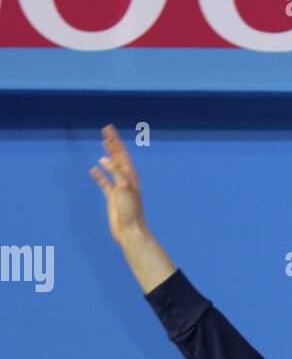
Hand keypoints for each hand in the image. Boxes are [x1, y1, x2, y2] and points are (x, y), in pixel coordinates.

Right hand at [89, 124, 146, 243]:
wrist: (130, 230)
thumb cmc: (129, 210)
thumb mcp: (124, 187)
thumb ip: (117, 172)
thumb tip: (108, 159)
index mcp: (130, 175)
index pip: (121, 153)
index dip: (114, 141)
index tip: (108, 128)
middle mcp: (126, 179)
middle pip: (117, 157)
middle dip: (112, 144)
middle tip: (106, 131)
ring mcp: (119, 188)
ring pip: (111, 168)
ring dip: (107, 157)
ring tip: (103, 148)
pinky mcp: (113, 197)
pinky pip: (104, 182)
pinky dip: (99, 175)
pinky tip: (93, 170)